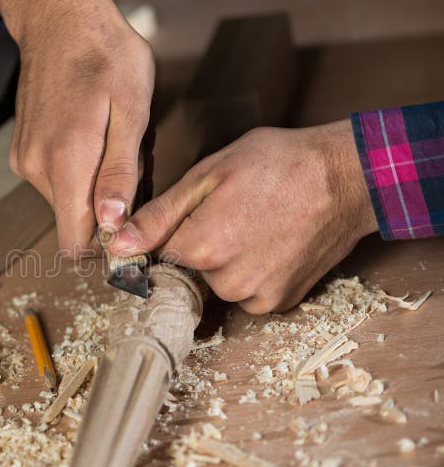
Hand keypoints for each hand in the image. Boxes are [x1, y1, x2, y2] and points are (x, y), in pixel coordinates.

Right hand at [0, 0, 154, 256]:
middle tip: (131, 169)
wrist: (59, 19)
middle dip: (106, 211)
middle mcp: (36, 168)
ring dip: (92, 189)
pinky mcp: (20, 152)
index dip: (105, 244)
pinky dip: (76, 173)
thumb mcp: (132, 110)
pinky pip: (52, 182)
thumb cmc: (103, 55)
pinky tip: (92, 139)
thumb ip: (120, 172)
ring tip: (112, 146)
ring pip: (65, 202)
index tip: (131, 225)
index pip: (75, 242)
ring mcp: (23, 160)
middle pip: (74, 223)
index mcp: (66, 162)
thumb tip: (113, 225)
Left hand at [106, 120, 378, 313]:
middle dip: (201, 245)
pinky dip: (252, 273)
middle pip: (189, 271)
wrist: (350, 177)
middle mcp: (228, 281)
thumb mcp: (209, 175)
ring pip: (218, 283)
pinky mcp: (281, 303)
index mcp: (203, 246)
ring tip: (255, 225)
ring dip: (226, 261)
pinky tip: (270, 243)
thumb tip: (117, 244)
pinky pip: (247, 294)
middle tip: (232, 212)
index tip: (194, 214)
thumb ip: (159, 216)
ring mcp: (257, 296)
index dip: (172, 232)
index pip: (160, 254)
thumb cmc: (279, 164)